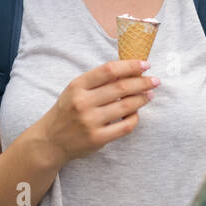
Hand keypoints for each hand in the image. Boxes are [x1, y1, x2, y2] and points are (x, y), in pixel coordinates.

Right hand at [35, 60, 158, 166]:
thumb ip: (97, 80)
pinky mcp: (97, 138)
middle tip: (155, 80)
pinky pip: (125, 126)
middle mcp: (83, 102)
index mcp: (77, 86)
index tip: (145, 64)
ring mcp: (90, 121)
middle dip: (142, 82)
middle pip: (121, 87)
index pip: (108, 70)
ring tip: (149, 94)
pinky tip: (137, 113)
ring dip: (142, 99)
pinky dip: (135, 118)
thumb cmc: (67, 110)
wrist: (51, 140)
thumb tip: (128, 70)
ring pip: (126, 106)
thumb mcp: (75, 90)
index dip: (130, 66)